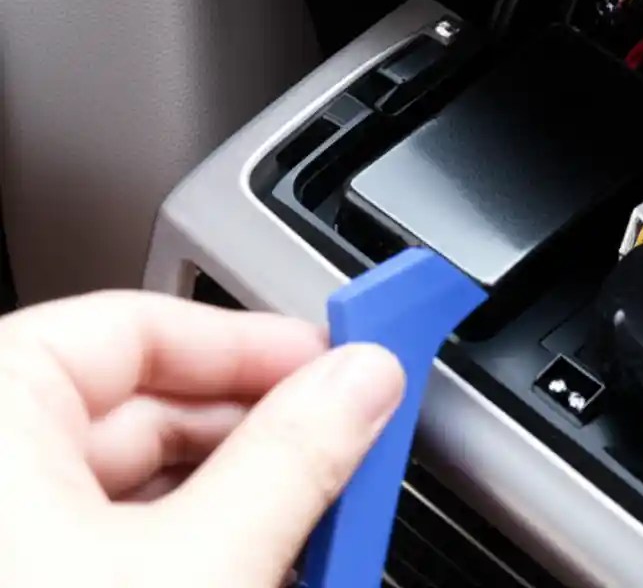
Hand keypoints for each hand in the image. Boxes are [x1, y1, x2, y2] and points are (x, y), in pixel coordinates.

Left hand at [0, 291, 404, 586]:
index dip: (256, 344)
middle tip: (347, 446)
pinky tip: (250, 565)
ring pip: (128, 481)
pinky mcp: (17, 577)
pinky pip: (100, 539)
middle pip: (142, 405)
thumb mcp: (200, 563)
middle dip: (259, 433)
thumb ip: (294, 459)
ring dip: (233, 497)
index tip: (341, 363)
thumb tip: (362, 381)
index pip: (139, 325)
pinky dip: (181, 546)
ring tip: (311, 527)